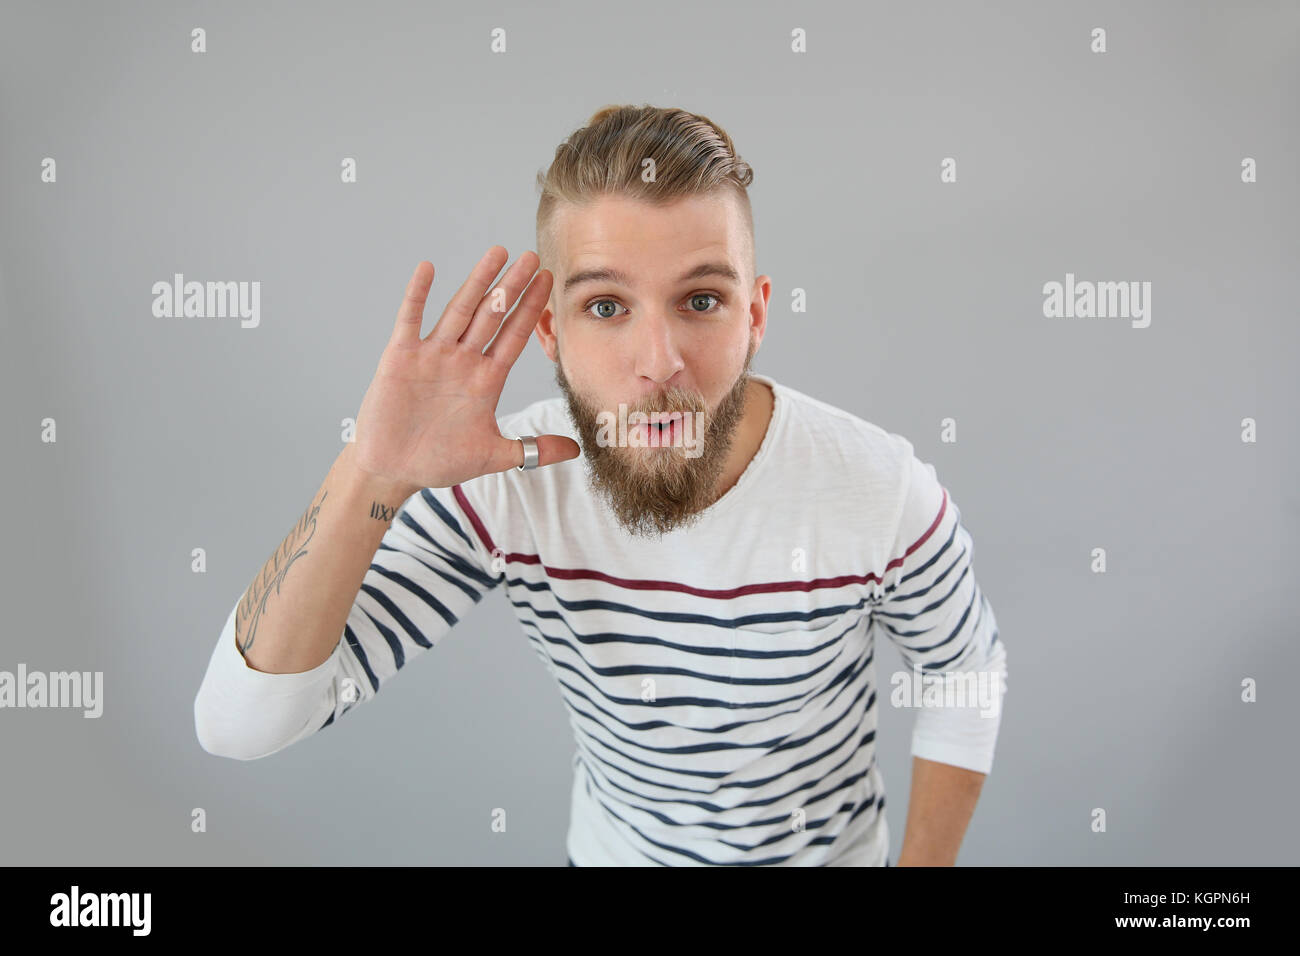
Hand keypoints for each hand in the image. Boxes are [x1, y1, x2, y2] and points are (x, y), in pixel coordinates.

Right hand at [353, 247, 579, 489]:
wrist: (394, 469)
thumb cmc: (441, 461)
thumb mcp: (496, 456)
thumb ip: (535, 449)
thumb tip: (577, 449)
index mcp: (485, 380)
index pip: (514, 336)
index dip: (531, 310)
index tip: (549, 281)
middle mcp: (462, 361)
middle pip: (492, 316)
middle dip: (512, 286)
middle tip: (533, 256)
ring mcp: (432, 356)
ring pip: (459, 310)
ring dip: (477, 281)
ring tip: (497, 252)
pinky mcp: (401, 358)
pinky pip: (410, 320)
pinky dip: (418, 294)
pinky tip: (428, 268)